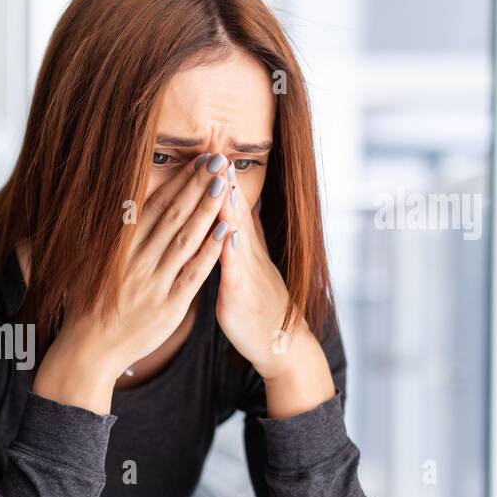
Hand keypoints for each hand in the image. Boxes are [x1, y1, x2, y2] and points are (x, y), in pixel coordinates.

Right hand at [34, 153, 231, 413]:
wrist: (88, 351)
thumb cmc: (87, 307)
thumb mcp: (88, 264)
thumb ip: (108, 237)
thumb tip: (120, 206)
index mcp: (120, 247)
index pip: (155, 206)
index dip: (180, 181)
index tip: (199, 160)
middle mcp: (137, 260)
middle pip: (173, 215)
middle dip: (198, 185)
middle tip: (219, 159)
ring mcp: (154, 282)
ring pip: (185, 238)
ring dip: (207, 209)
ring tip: (225, 183)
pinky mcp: (168, 306)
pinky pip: (193, 274)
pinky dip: (209, 251)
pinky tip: (226, 230)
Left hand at [214, 172, 335, 416]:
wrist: (281, 345)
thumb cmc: (260, 307)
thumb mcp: (251, 269)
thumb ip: (244, 241)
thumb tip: (237, 214)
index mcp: (245, 250)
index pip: (234, 209)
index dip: (225, 182)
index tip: (215, 153)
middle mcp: (248, 256)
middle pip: (236, 214)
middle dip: (226, 184)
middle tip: (217, 152)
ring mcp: (246, 274)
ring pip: (236, 235)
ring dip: (229, 209)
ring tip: (222, 181)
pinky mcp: (240, 296)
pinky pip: (233, 271)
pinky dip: (229, 251)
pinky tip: (224, 234)